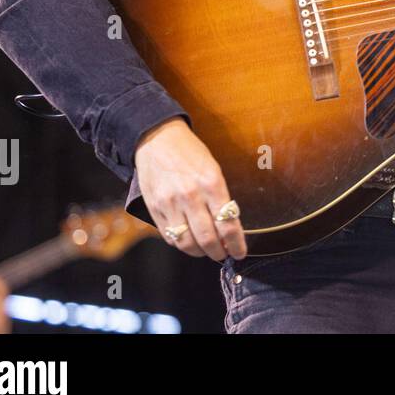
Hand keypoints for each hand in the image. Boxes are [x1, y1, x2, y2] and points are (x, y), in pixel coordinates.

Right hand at [134, 118, 246, 261]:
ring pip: (187, 243)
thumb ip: (221, 197)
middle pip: (208, 239)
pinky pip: (170, 237)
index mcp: (211, 183)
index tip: (240, 252)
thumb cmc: (191, 153)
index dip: (236, 244)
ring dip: (200, 253)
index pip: (228, 224)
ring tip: (207, 250)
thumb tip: (228, 226)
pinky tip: (189, 240)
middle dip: (219, 253)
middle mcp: (190, 196)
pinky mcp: (154, 209)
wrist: (157, 139)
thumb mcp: (214, 169)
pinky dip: (182, 244)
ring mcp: (170, 204)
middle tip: (224, 254)